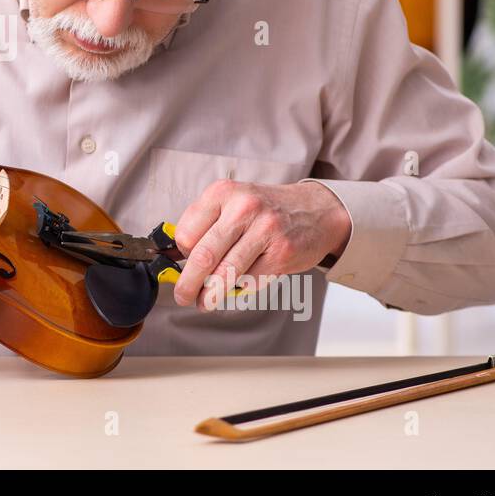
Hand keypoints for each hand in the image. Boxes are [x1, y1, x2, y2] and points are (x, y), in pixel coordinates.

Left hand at [170, 180, 351, 310]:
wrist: (316, 210)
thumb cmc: (266, 210)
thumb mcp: (232, 202)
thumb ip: (205, 224)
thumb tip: (178, 257)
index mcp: (222, 193)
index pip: (186, 233)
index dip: (181, 255)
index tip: (181, 265)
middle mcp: (243, 208)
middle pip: (204, 256)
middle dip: (188, 283)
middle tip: (182, 296)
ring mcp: (265, 230)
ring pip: (226, 273)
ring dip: (210, 295)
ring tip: (204, 302)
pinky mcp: (282, 253)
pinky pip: (250, 281)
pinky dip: (238, 290)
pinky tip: (235, 289)